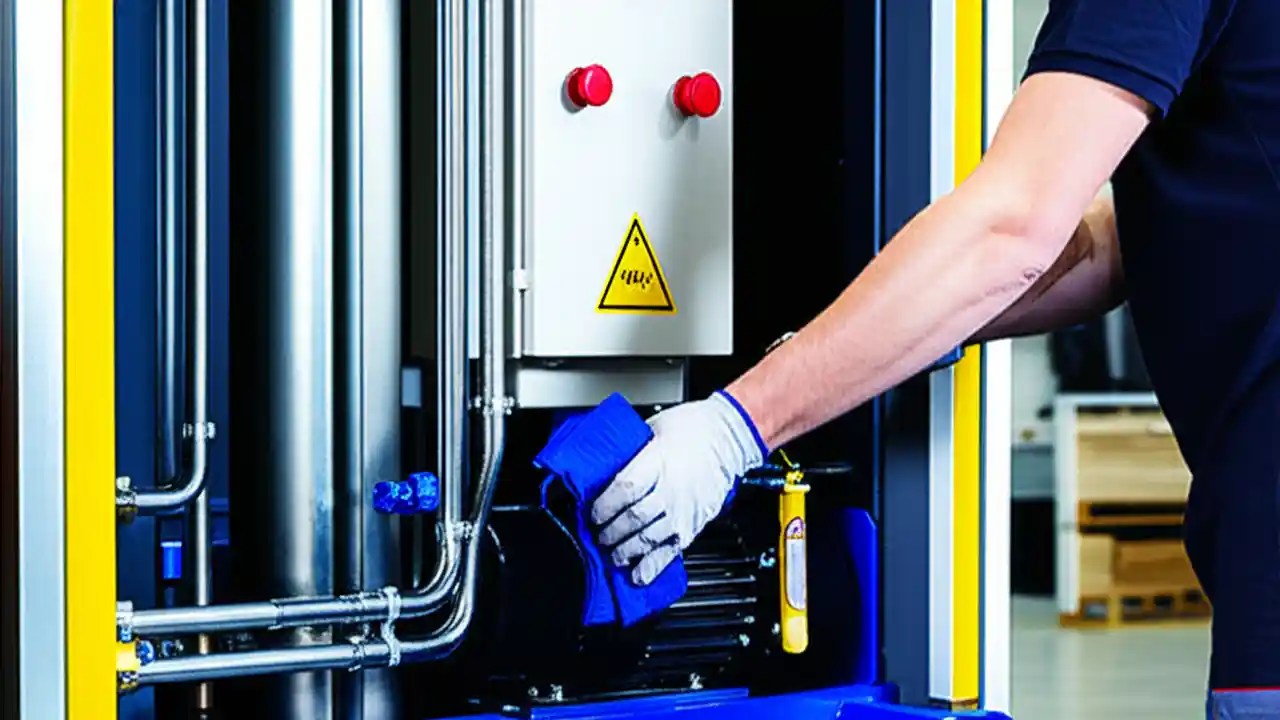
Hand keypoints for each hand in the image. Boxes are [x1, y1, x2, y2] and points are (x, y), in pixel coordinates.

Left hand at [590, 391, 768, 584]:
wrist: (730, 436)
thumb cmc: (693, 428)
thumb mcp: (654, 429)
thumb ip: (631, 451)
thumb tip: (604, 466)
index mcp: (657, 461)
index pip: (624, 490)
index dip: (604, 507)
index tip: (593, 513)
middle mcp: (671, 489)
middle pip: (633, 518)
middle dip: (610, 532)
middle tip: (599, 535)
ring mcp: (684, 509)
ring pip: (647, 539)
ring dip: (625, 550)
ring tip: (613, 553)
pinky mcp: (694, 524)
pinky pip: (671, 551)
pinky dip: (652, 566)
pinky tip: (638, 575)